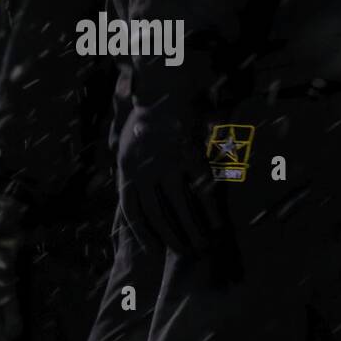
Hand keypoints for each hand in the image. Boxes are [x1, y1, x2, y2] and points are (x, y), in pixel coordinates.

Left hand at [118, 102, 220, 253]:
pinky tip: (217, 224)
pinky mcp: (191, 155)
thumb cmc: (146, 115)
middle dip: (170, 237)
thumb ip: (126, 165)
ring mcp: (168, 163)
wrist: (163, 87)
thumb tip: (122, 186)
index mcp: (127, 168)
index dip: (144, 235)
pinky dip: (210, 209)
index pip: (133, 211)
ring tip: (201, 245)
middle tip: (183, 253)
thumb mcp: (126, 140)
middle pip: (157, 215)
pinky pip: (201, 188)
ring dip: (191, 230)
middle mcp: (145, 169)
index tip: (155, 250)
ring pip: (179, 207)